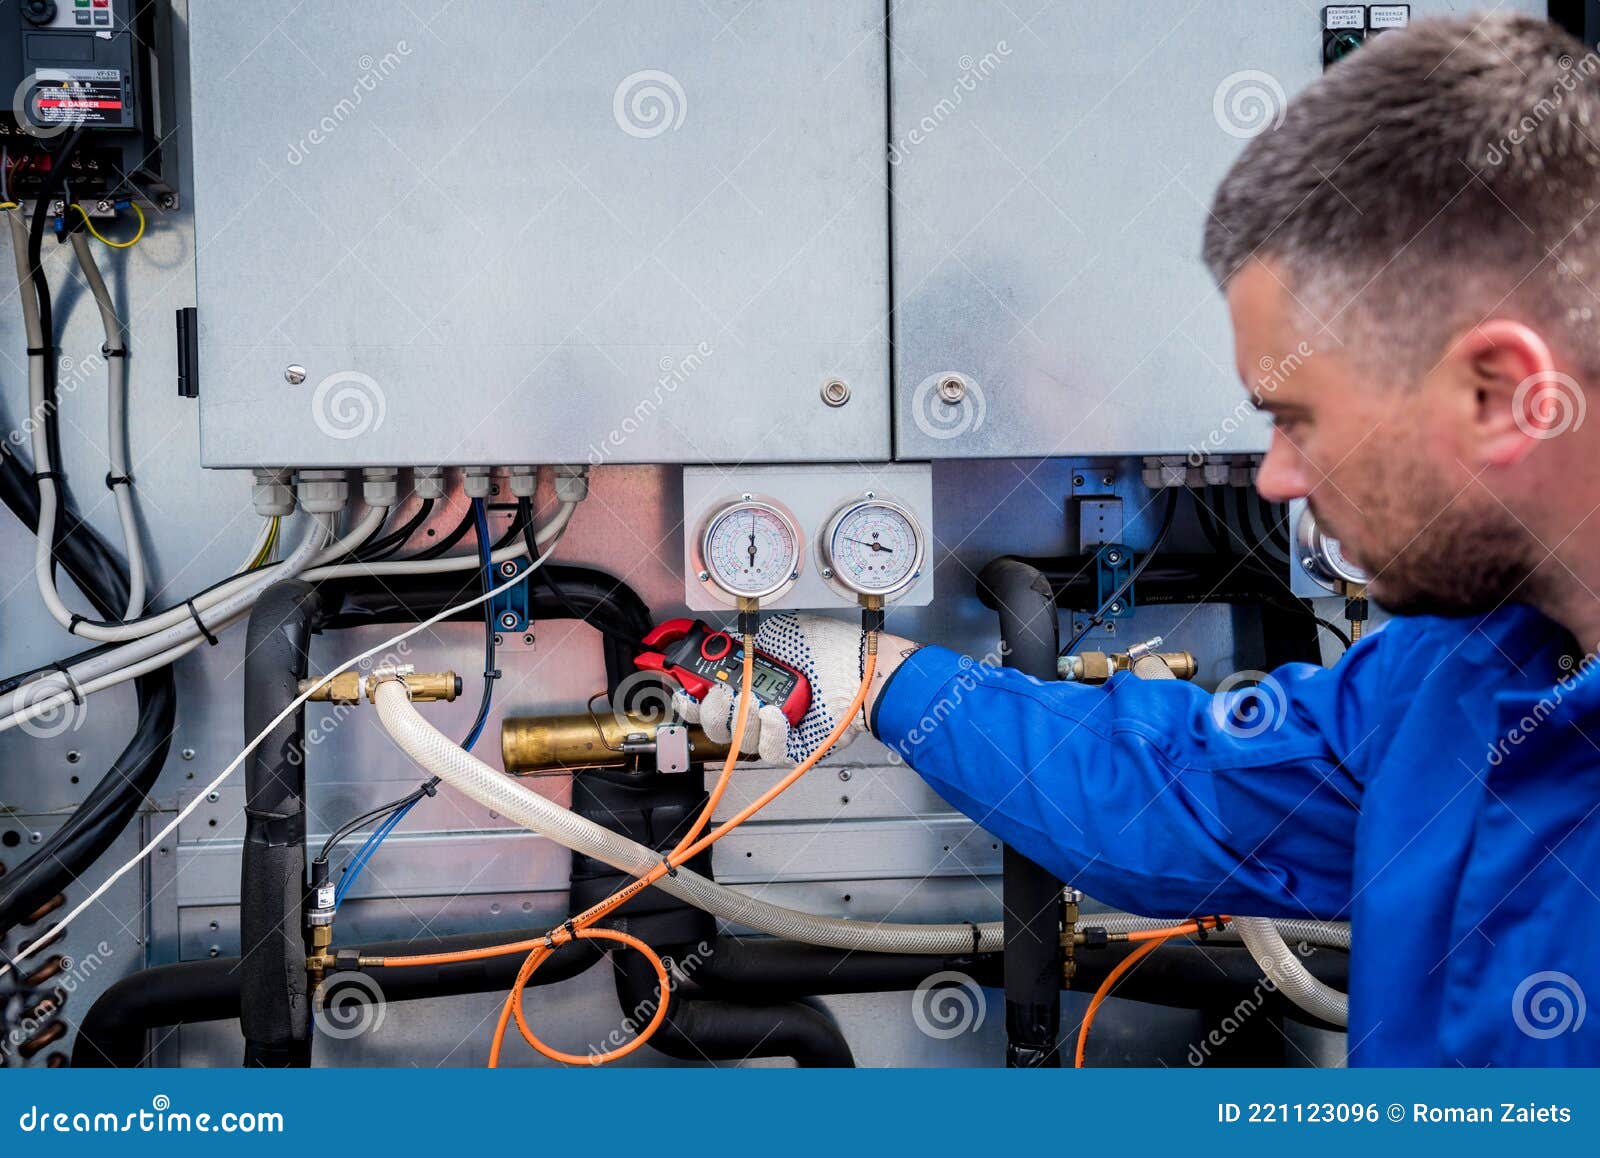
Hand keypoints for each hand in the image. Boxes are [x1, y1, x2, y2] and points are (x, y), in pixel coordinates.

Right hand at [673, 613, 872, 764]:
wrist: (857, 666)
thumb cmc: (824, 647)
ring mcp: (776, 730)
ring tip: (757, 699)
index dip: (692, 699)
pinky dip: (768, 731)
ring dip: (742, 718)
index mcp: (750, 681)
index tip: (686, 691)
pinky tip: (775, 713)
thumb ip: (741, 644)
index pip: (709, 700)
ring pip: (738, 740)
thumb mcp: (773, 635)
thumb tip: (716, 646)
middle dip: (711, 711)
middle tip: (721, 693)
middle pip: (716, 727)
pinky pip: (768, 751)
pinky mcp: (795, 746)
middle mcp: (759, 708)